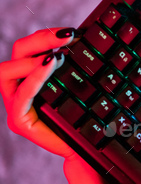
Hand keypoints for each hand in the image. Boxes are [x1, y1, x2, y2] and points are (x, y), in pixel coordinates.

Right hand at [0, 28, 79, 157]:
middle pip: (16, 54)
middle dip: (40, 39)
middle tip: (68, 36)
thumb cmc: (85, 120)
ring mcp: (16, 106)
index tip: (70, 31)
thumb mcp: (80, 86)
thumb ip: (74, 65)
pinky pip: (20, 96)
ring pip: (6, 71)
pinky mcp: (19, 121)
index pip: (27, 49)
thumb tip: (81, 38)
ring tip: (57, 55)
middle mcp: (18, 90)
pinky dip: (34, 78)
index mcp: (30, 78)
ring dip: (32, 57)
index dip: (45, 36)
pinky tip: (50, 65)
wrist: (89, 151)